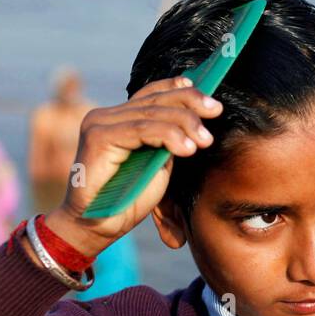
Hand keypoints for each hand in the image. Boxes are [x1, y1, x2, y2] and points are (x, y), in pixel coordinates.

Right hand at [42, 76, 222, 257]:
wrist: (97, 226)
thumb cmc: (127, 199)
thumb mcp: (156, 164)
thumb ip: (168, 141)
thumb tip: (194, 122)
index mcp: (118, 119)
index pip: (151, 94)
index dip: (179, 89)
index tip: (207, 94)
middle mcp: (105, 116)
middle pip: (155, 100)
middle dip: (190, 103)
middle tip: (216, 110)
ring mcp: (100, 123)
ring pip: (152, 113)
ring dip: (185, 123)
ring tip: (205, 140)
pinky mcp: (98, 137)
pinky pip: (142, 129)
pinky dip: (168, 136)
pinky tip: (187, 148)